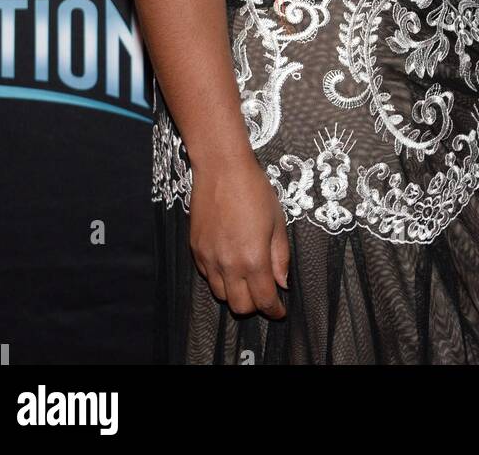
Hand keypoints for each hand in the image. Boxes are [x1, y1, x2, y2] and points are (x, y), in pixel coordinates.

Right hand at [189, 152, 289, 317]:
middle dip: (255, 305)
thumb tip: (282, 283)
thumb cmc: (254, 190)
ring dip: (236, 293)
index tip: (280, 310)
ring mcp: (209, 258)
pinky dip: (220, 278)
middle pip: (240, 306)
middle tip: (265, 294)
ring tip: (247, 278)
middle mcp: (228, 264)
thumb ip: (280, 257)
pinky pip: (207, 276)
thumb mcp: (277, 221)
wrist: (222, 168)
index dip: (274, 310)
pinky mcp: (195, 249)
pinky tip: (229, 264)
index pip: (264, 300)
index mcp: (253, 258)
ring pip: (221, 295)